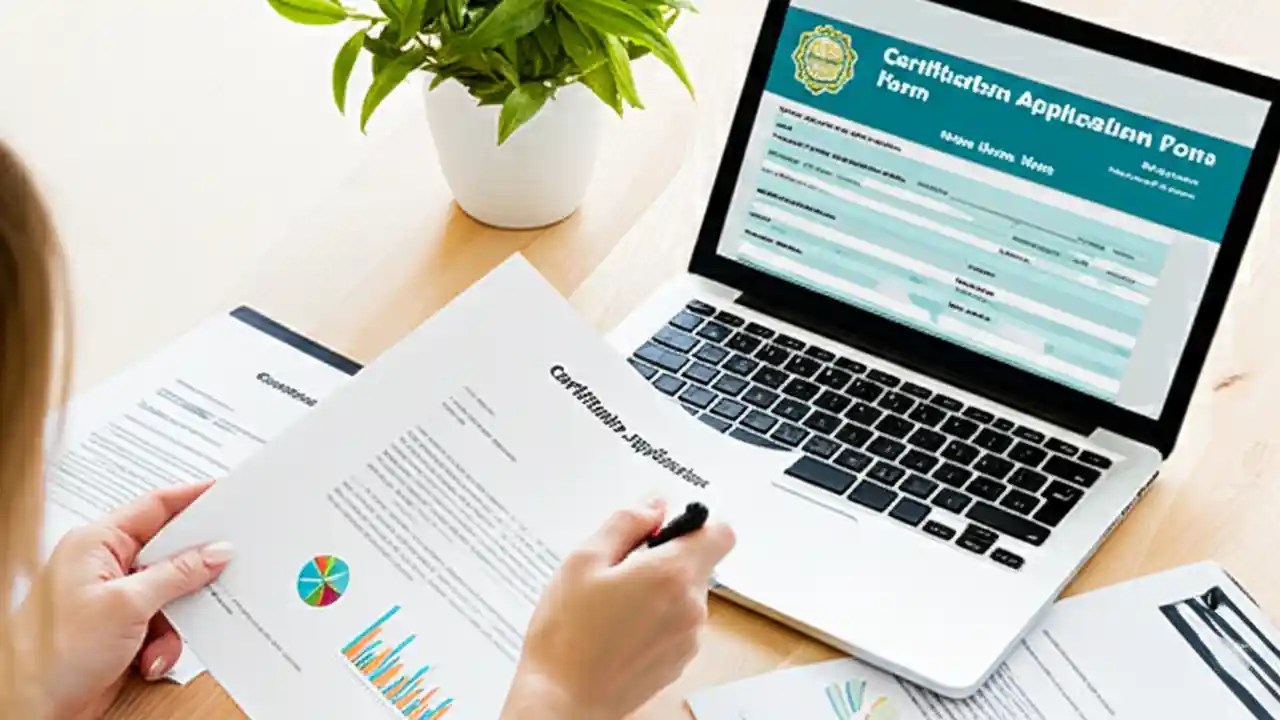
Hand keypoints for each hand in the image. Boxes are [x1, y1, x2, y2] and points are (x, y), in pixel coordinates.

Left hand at [19, 482, 230, 718]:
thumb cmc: (53, 656)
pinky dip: (163, 643)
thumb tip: (215, 552)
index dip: (193, 498)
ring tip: (157, 643)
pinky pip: (163, 622)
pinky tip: (147, 660)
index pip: (154, 507)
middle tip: (218, 575)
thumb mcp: (127, 606)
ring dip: (174, 622)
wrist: (34, 710)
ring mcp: (114, 597)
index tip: (227, 495)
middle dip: (191, 575)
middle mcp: (104, 566)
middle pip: (169, 553)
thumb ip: (177, 574)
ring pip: (172, 593)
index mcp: (96, 544)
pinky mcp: (122, 626)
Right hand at [501, 499, 734, 719]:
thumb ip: (625, 523)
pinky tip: (618, 626)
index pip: (720, 532)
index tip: (664, 526)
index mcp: (671, 575)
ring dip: (659, 589)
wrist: (562, 701)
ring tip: (612, 602)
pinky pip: (678, 623)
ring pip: (686, 594)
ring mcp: (688, 638)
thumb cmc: (567, 636)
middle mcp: (690, 607)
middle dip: (665, 557)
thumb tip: (653, 506)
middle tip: (620, 566)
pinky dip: (656, 617)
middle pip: (699, 563)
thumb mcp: (584, 560)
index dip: (695, 522)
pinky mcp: (678, 660)